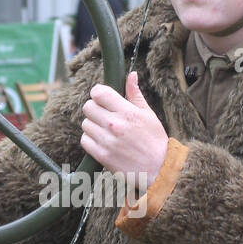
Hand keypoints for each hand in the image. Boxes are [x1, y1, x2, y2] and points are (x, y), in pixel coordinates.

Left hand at [80, 71, 168, 198]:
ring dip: (92, 124)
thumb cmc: (155, 140)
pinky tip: (101, 140)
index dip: (98, 93)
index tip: (101, 97)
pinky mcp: (101, 155)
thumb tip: (131, 75)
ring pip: (85, 123)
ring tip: (104, 129)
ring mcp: (107, 141)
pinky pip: (84, 140)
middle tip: (104, 114)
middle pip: (88, 107)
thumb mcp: (148, 114)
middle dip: (94, 108)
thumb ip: (135, 94)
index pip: (99, 93)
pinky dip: (90, 139)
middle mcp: (115, 125)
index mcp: (127, 112)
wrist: (158, 169)